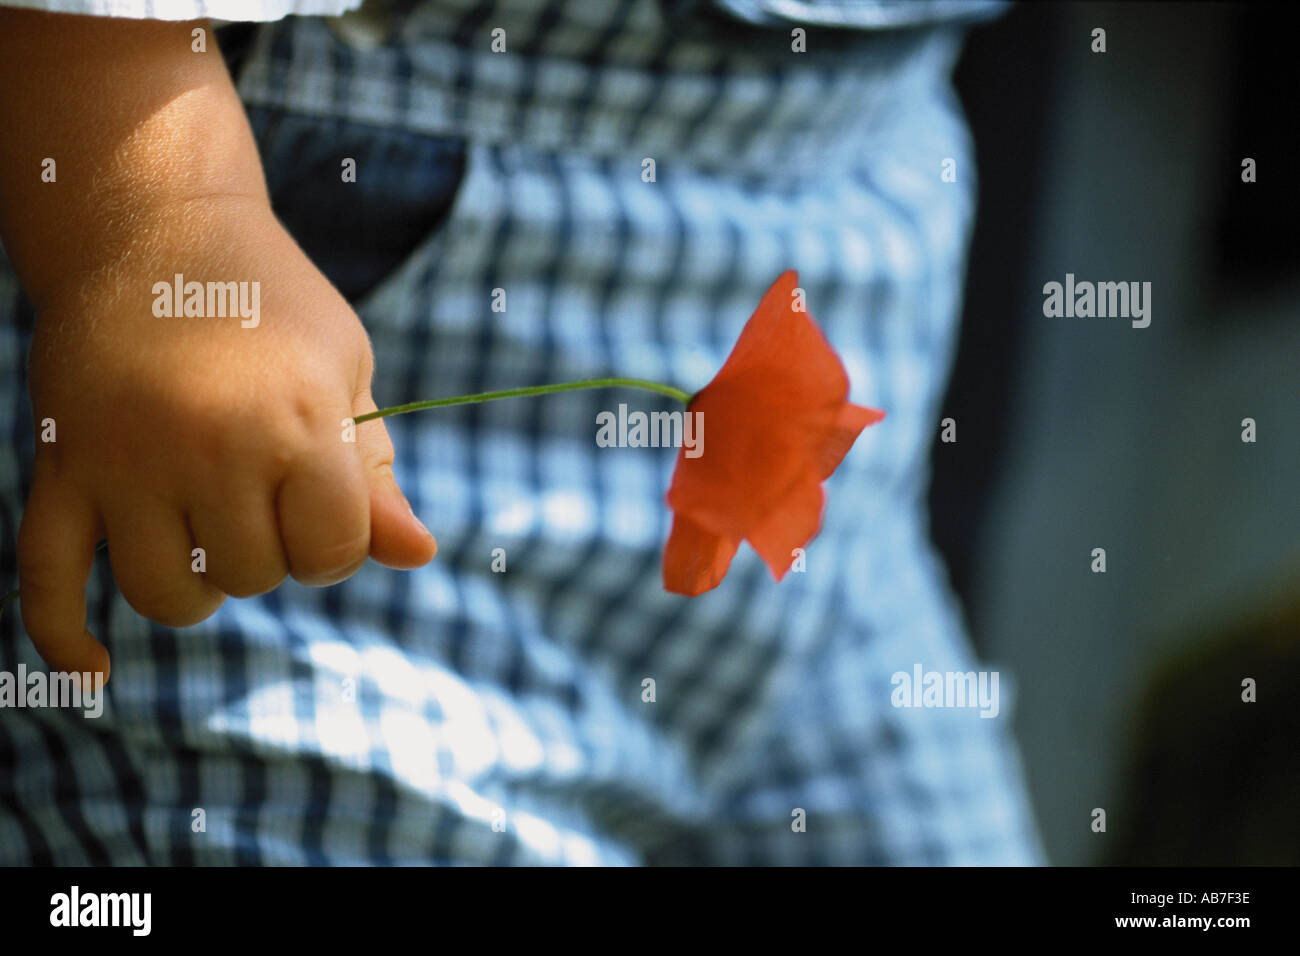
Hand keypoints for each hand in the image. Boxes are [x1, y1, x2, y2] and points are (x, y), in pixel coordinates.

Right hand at [17, 196, 436, 679]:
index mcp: (297, 422)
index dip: (335, 543)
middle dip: (269, 551)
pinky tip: (88, 673)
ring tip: (204, 530)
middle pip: (253, 576)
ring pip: (165, 595)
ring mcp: (125, 458)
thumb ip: (375, 476)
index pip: (331, 553)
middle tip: (260, 489)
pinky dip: (62, 636)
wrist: (155, 225)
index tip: (323, 504)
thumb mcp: (346, 373)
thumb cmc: (275, 306)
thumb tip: (419, 556)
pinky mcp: (59, 463)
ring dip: (196, 584)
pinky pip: (47, 575)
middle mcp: (210, 446)